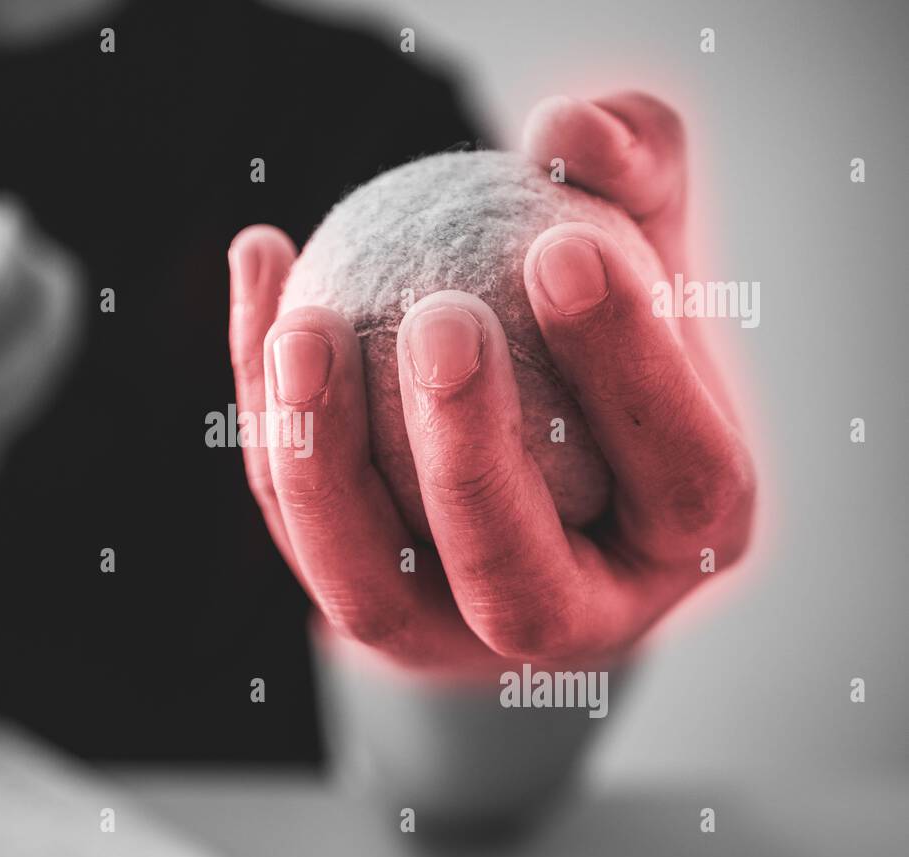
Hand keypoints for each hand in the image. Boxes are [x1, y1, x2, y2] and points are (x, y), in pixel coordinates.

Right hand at [0, 167, 82, 530]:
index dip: (5, 237)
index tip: (0, 209)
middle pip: (40, 331)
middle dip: (50, 278)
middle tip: (32, 246)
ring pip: (41, 373)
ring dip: (48, 322)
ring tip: (34, 283)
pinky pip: (18, 404)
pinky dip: (21, 364)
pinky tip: (12, 333)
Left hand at [228, 92, 754, 668]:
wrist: (532, 430)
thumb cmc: (598, 324)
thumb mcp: (643, 235)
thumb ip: (637, 170)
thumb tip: (569, 132)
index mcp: (682, 535)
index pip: (678, 473)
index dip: (628, 369)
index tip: (562, 248)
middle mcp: (573, 615)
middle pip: (517, 582)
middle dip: (472, 459)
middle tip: (439, 318)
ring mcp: (450, 634)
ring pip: (369, 588)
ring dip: (323, 460)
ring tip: (303, 321)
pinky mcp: (356, 608)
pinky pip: (292, 522)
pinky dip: (265, 408)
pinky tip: (264, 264)